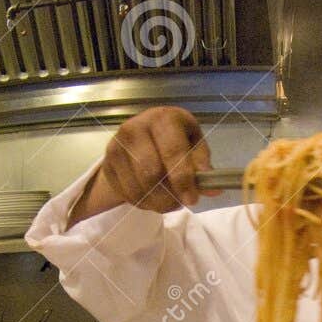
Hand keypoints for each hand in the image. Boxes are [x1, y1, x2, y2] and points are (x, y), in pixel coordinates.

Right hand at [78, 106, 216, 218]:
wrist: (141, 135)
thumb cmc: (174, 138)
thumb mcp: (193, 144)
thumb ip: (202, 165)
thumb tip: (213, 189)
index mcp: (163, 118)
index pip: (172, 151)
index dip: (183, 179)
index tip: (192, 199)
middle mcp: (135, 128)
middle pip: (151, 173)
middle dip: (169, 195)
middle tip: (181, 202)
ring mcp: (117, 146)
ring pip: (138, 188)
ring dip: (158, 203)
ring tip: (170, 202)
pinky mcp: (108, 164)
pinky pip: (127, 194)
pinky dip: (145, 203)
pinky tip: (154, 198)